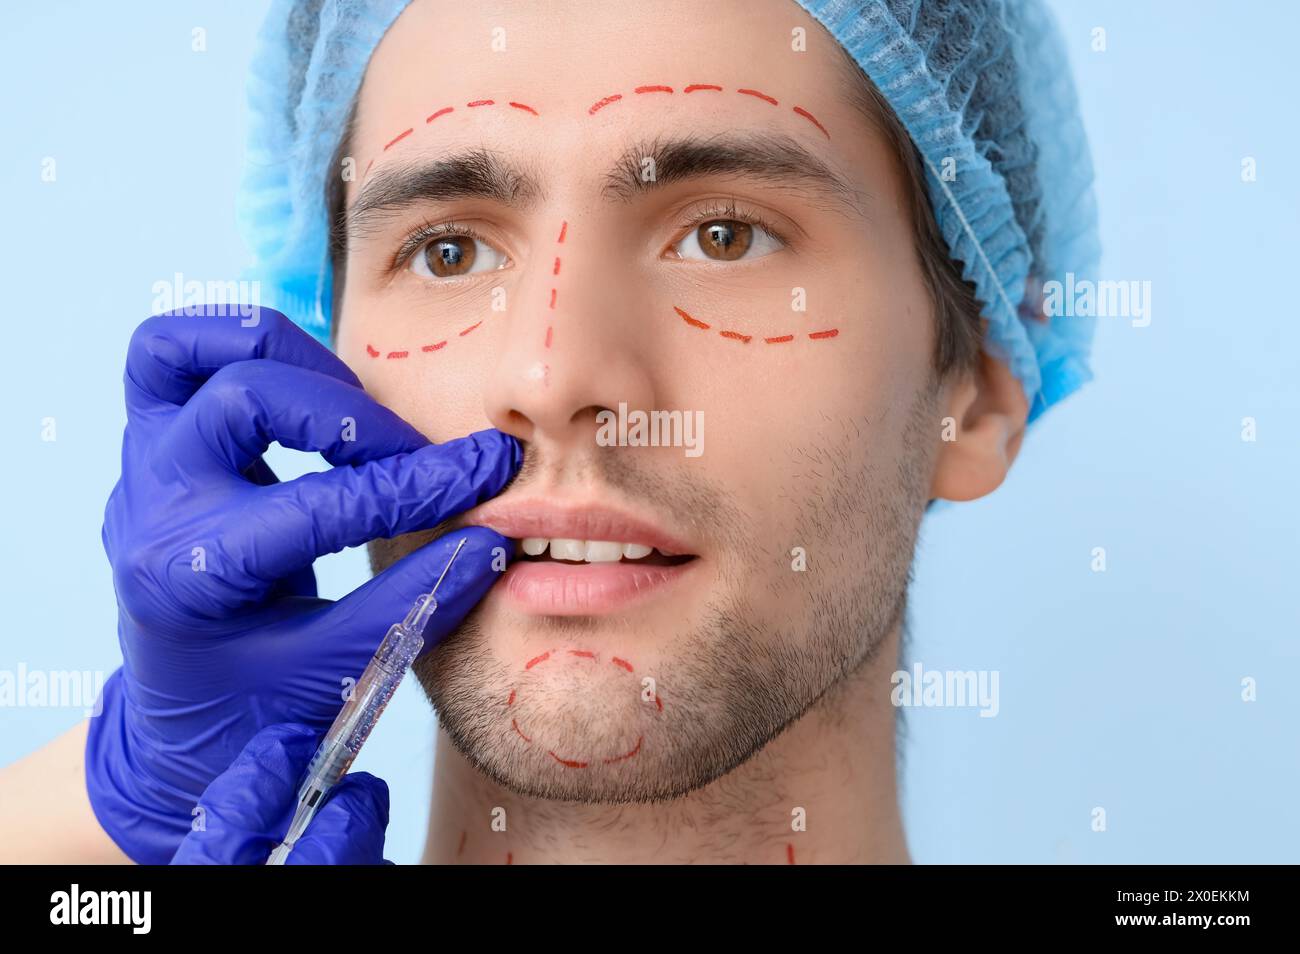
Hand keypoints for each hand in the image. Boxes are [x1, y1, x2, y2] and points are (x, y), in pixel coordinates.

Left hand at [86, 305, 518, 863]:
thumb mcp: (339, 674)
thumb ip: (413, 603)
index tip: (487, 468)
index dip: (418, 485)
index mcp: (192, 579)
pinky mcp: (145, 451)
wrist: (179, 727)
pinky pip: (164, 361)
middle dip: (354, 418)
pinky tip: (299, 385)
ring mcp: (137, 474)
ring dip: (278, 356)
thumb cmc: (256, 711)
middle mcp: (151, 512)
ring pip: (177, 352)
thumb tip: (488, 540)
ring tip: (351, 400)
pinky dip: (231, 351)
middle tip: (415, 451)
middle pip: (245, 399)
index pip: (319, 506)